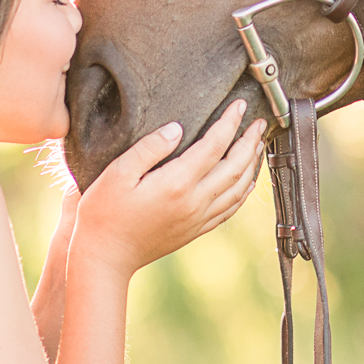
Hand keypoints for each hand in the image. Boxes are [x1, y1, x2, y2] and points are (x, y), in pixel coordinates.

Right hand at [70, 100, 264, 280]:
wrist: (105, 258)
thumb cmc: (104, 213)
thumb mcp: (117, 173)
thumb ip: (149, 148)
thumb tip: (177, 128)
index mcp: (176, 184)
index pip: (214, 146)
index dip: (230, 122)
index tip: (239, 105)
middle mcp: (194, 202)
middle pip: (235, 166)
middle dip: (250, 141)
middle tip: (260, 122)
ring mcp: (198, 219)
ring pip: (239, 189)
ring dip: (252, 164)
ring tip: (258, 145)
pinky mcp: (196, 230)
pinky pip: (230, 209)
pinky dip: (244, 191)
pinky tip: (247, 181)